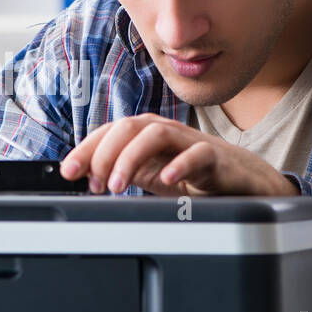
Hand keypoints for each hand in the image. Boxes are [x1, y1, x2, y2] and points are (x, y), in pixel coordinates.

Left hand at [58, 113, 299, 196]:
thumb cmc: (195, 176)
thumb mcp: (151, 176)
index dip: (86, 149)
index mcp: (146, 135)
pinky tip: (166, 180)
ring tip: (118, 185)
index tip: (68, 172)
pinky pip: (199, 154)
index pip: (109, 132)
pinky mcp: (216, 159)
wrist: (243, 183)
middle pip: (129, 126)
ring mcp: (191, 143)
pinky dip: (180, 165)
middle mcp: (165, 133)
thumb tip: (85, 176)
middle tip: (95, 183)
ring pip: (157, 133)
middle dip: (104, 152)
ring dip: (131, 158)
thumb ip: (122, 172)